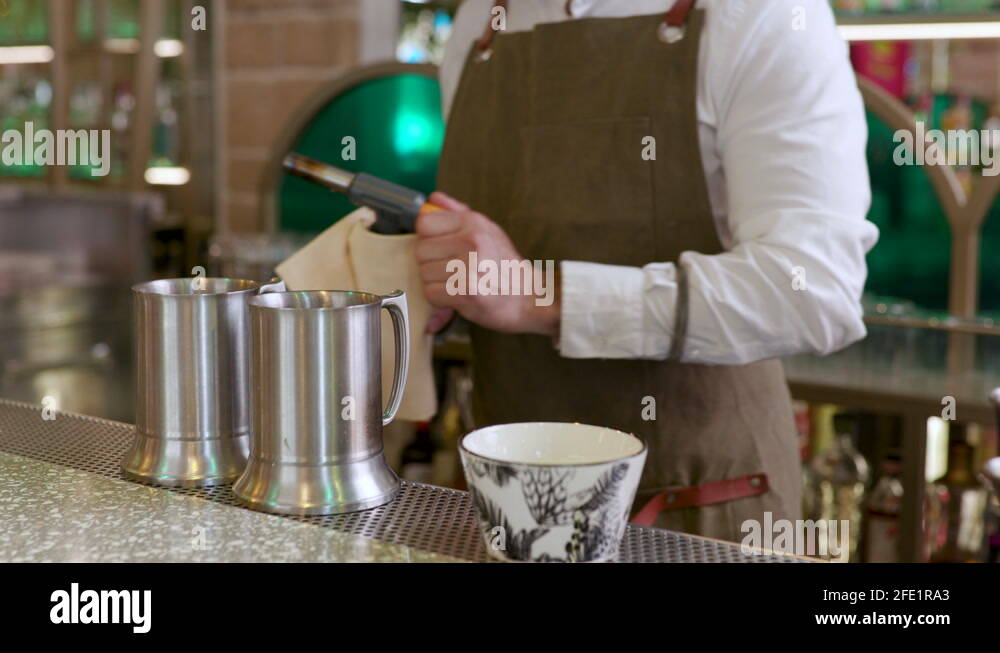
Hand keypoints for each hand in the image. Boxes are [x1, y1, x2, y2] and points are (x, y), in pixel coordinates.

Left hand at [416, 192, 559, 335]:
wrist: (529, 297)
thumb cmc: (506, 266)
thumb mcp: (488, 230)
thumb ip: (458, 212)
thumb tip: (434, 198)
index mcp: (472, 223)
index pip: (424, 224)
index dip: (428, 239)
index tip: (441, 248)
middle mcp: (471, 241)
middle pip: (421, 251)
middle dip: (431, 264)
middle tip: (452, 270)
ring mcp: (468, 266)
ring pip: (424, 274)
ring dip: (436, 283)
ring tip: (457, 283)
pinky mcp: (466, 291)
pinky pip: (431, 293)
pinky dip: (441, 300)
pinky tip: (458, 296)